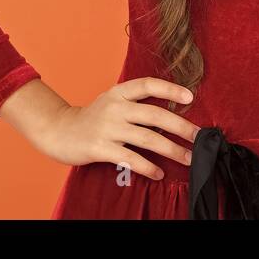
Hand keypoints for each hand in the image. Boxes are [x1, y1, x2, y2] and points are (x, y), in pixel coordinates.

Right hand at [34, 77, 200, 180]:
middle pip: (155, 115)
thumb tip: (172, 114)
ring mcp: (107, 128)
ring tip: (188, 159)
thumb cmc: (92, 118)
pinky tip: (159, 173)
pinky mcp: (100, 148)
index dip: (170, 89)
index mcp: (118, 92)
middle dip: (181, 127)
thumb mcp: (112, 102)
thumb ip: (136, 104)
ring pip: (148, 139)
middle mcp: (114, 107)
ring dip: (172, 150)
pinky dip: (148, 167)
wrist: (59, 131)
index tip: (190, 97)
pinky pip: (130, 158)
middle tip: (199, 138)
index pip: (148, 85)